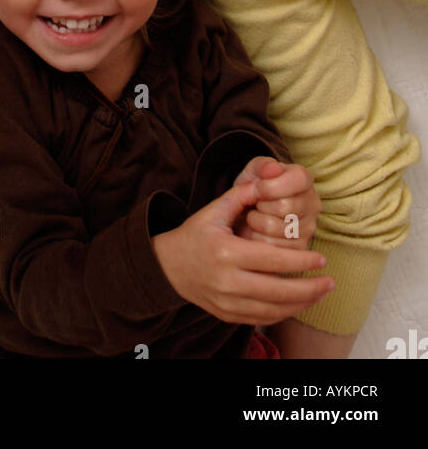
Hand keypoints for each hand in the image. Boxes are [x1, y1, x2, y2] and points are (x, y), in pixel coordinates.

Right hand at [152, 180, 334, 324]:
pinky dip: (283, 313)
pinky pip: (262, 319)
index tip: (322, 259)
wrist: (167, 267)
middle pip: (278, 291)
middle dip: (309, 289)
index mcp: (226, 253)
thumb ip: (242, 195)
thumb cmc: (194, 235)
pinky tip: (297, 303)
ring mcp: (227, 302)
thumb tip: (268, 179)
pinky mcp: (227, 315)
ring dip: (301, 304)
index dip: (300, 261)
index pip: (272, 260)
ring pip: (273, 310)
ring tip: (320, 294)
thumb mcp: (214, 210)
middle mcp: (228, 282)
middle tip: (330, 282)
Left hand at [232, 157, 319, 249]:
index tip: (257, 188)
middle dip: (260, 205)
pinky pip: (273, 247)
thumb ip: (262, 166)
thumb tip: (273, 168)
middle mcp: (313, 204)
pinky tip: (258, 231)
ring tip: (256, 216)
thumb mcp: (253, 171)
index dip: (271, 186)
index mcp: (304, 179)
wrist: (246, 213)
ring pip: (275, 228)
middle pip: (284, 207)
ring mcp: (309, 229)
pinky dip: (257, 239)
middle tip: (256, 204)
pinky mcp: (299, 250)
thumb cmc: (252, 188)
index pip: (298, 180)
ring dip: (256, 222)